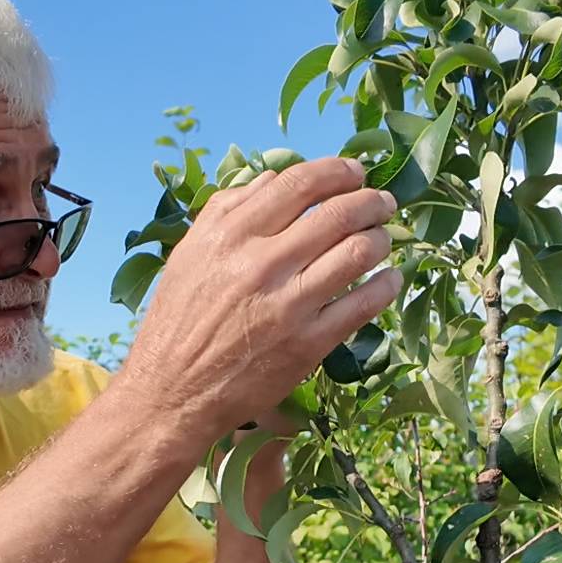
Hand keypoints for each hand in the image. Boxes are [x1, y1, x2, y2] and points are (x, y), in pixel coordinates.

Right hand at [114, 157, 400, 444]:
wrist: (171, 392)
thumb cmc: (178, 320)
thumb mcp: (189, 253)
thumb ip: (227, 209)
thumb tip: (271, 178)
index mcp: (232, 234)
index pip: (299, 183)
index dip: (338, 170)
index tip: (355, 171)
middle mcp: (263, 263)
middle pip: (339, 213)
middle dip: (372, 201)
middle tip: (383, 204)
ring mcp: (289, 305)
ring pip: (358, 253)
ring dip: (381, 239)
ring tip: (383, 239)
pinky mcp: (308, 344)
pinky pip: (363, 304)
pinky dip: (386, 286)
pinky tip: (390, 279)